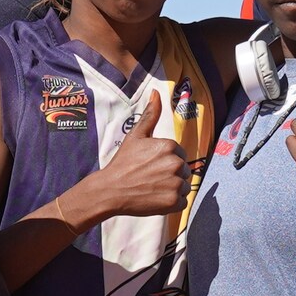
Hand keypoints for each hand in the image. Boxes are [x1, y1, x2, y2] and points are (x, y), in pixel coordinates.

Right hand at [55, 120, 188, 230]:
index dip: (165, 162)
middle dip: (171, 176)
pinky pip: (182, 202)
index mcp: (170, 146)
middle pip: (183, 171)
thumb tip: (155, 92)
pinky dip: (172, 203)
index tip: (150, 167)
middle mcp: (176, 164)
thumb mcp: (136, 135)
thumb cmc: (123, 162)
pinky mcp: (174, 202)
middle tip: (150, 178)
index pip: (179, 156)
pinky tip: (155, 199)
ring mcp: (176, 184)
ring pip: (185, 187)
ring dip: (173, 189)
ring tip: (153, 188)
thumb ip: (150, 114)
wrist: (110, 190)